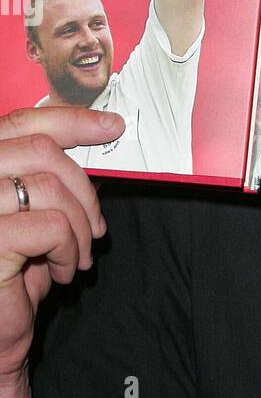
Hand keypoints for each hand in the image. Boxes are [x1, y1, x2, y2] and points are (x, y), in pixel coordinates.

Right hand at [0, 107, 124, 378]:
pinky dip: (70, 249)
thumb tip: (99, 144)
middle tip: (95, 226)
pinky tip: (62, 271)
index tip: (111, 126)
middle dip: (83, 187)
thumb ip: (52, 179)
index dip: (70, 120)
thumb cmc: (12, 277)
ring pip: (50, 187)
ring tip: (76, 257)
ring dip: (79, 226)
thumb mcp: (35, 218)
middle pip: (40, 150)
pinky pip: (52, 226)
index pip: (20, 122)